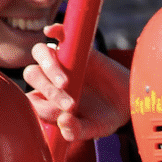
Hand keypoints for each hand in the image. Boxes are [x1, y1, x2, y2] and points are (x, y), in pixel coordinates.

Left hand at [24, 25, 131, 141]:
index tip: (63, 116)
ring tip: (65, 81)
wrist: (130, 101)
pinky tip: (51, 32)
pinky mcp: (76, 48)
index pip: (32, 100)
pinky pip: (58, 35)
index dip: (43, 108)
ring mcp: (62, 61)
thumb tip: (63, 124)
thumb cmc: (108, 116)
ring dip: (49, 67)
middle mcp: (50, 78)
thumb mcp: (95, 128)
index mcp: (48, 100)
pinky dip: (53, 31)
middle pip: (33, 75)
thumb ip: (78, 130)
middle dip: (49, 91)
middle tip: (71, 104)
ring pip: (40, 54)